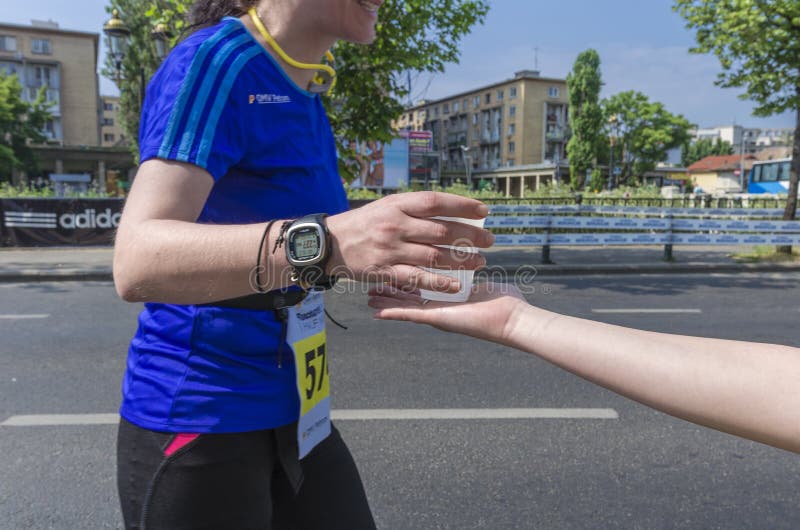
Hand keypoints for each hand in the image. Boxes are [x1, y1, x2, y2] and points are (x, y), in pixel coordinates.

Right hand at [327, 192, 493, 292]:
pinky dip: (438, 282)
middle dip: (470, 236)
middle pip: (440, 230)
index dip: (462, 206)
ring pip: (433, 256)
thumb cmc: (364, 223)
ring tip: (479, 262)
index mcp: (397, 204)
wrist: (330, 243)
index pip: (436, 202)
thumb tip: (449, 208)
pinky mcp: (384, 271)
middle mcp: (395, 225)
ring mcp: (390, 249)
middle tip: (489, 241)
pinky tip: (455, 285)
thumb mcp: (387, 206)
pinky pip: (416, 278)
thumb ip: (414, 208)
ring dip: (460, 260)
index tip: (483, 212)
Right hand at [368, 281, 526, 344]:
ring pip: (405, 308)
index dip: (405, 284)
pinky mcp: (438, 318)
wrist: (513, 318)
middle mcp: (439, 310)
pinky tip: (376, 312)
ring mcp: (437, 316)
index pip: (421, 290)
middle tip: (371, 287)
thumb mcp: (481, 281)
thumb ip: (471, 271)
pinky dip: (393, 313)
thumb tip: (471, 258)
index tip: (392, 275)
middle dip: (390, 293)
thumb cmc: (504, 300)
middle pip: (408, 300)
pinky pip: (411, 315)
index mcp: (448, 300)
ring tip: (368, 296)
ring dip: (387, 302)